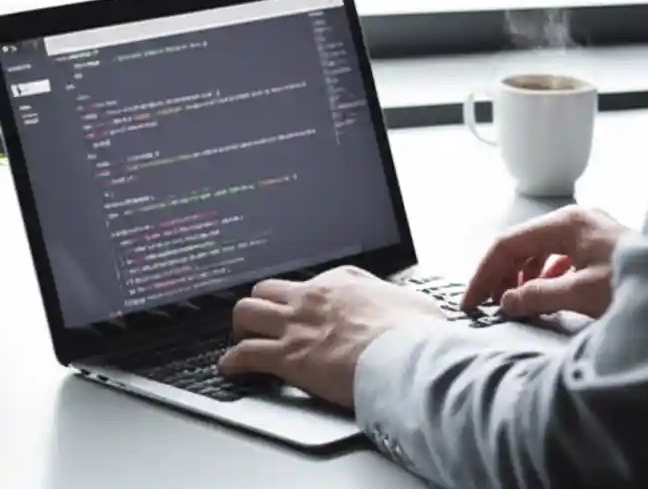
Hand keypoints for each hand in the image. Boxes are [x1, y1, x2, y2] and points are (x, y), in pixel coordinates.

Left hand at [218, 265, 443, 407]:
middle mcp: (313, 297)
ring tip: (242, 339)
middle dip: (262, 306)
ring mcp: (296, 324)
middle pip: (267, 289)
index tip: (306, 310)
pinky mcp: (287, 356)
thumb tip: (416, 314)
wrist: (405, 357)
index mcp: (344, 281)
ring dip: (242, 327)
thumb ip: (403, 306)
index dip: (305, 298)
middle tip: (263, 322)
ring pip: (247, 312)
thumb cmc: (416, 335)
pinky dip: (233, 361)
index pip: (312, 282)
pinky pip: (245, 354)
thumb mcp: (415, 305)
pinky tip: (230, 367)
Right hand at [460, 205, 631, 318]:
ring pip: (538, 252)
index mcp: (566, 222)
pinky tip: (541, 297)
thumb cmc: (636, 284)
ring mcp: (588, 232)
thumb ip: (538, 296)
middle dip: (500, 275)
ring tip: (511, 304)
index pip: (508, 243)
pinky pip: (558, 259)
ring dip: (520, 277)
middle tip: (487, 306)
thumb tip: (506, 301)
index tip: (471, 302)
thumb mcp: (582, 293)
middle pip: (521, 245)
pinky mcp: (599, 248)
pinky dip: (542, 278)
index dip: (484, 273)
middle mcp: (574, 220)